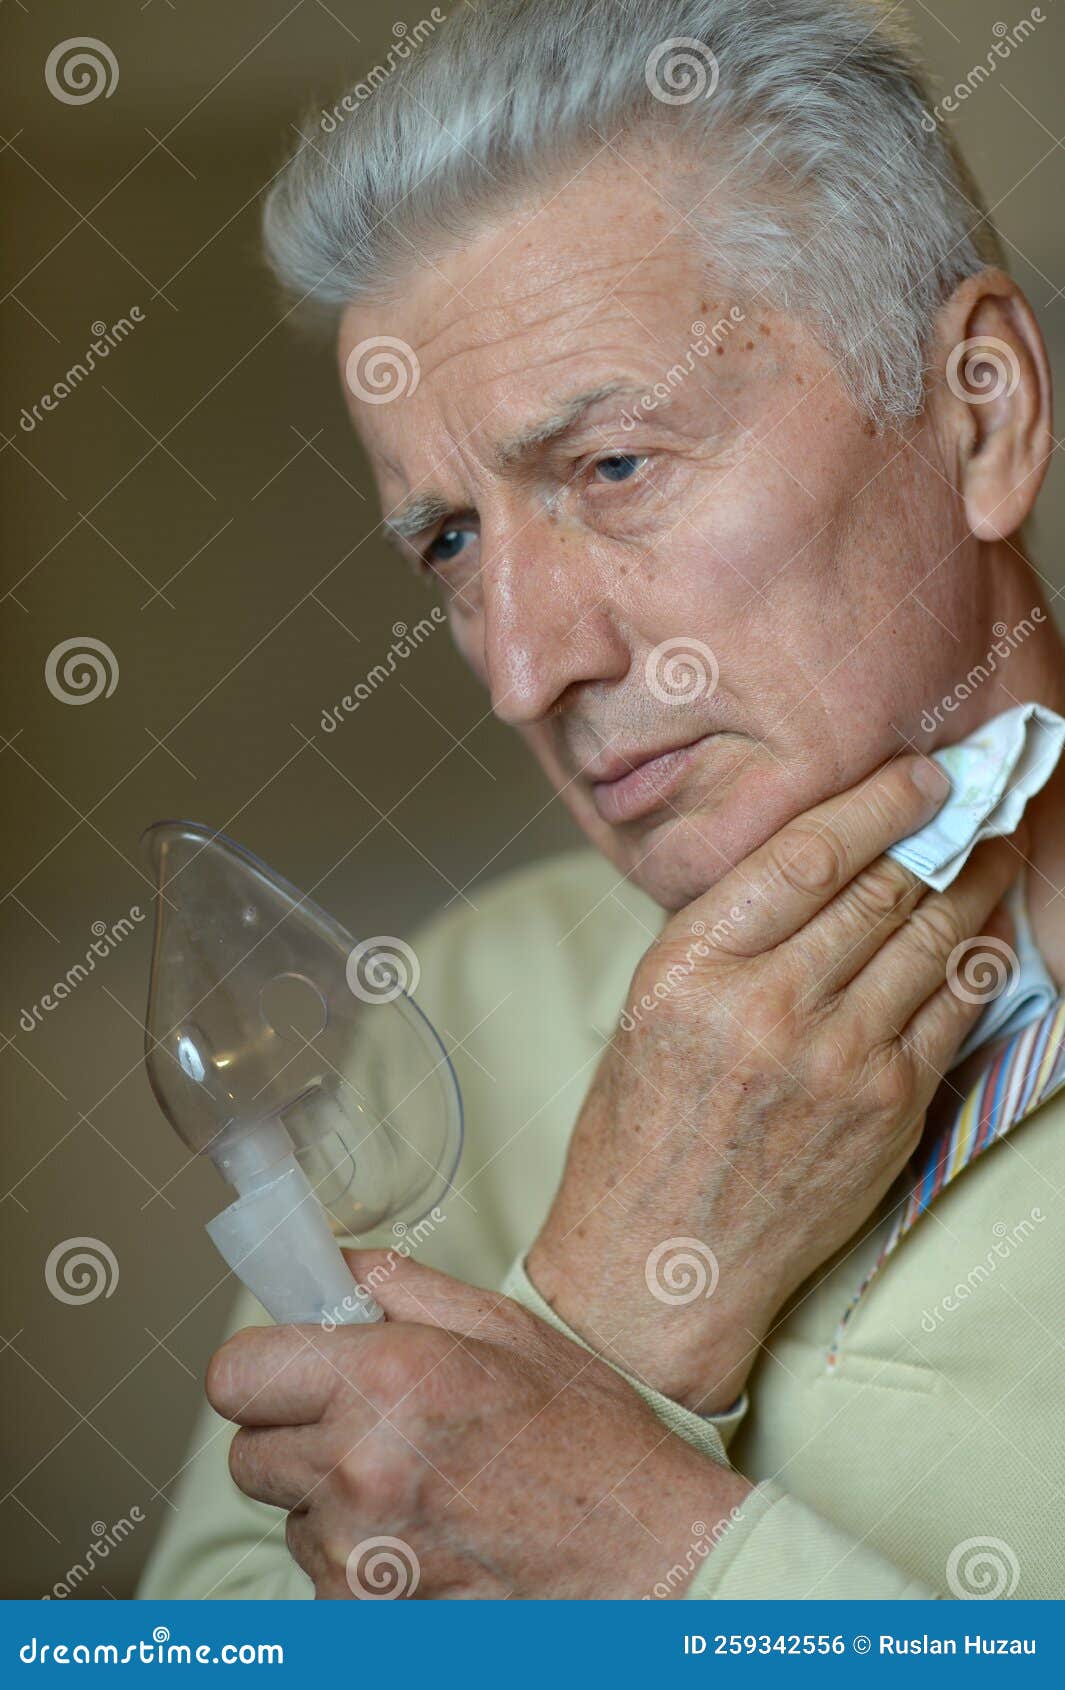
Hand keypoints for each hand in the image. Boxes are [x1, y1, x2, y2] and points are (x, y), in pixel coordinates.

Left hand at [206, 1251, 748, 1598]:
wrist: (646, 1557)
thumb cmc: (587, 1441)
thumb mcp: (503, 1328)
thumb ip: (397, 1287)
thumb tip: (329, 1267)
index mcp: (384, 1383)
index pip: (235, 1376)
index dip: (265, 1369)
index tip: (293, 1370)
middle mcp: (358, 1472)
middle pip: (247, 1453)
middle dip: (294, 1434)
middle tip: (363, 1425)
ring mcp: (360, 1559)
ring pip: (290, 1517)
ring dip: (331, 1501)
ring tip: (419, 1487)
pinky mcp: (368, 1620)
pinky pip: (325, 1575)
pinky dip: (361, 1559)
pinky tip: (430, 1537)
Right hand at [528, 754, 1025, 1410]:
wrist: (664, 1257)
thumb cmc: (642, 1127)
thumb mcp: (651, 1002)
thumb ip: (729, 930)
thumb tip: (822, 858)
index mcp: (693, 967)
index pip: (808, 853)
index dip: (879, 802)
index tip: (920, 774)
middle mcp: (770, 1007)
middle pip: (885, 888)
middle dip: (945, 829)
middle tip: (981, 794)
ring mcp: (839, 1062)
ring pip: (934, 941)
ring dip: (978, 883)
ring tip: (998, 847)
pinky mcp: (888, 1110)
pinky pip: (955, 1011)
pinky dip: (979, 959)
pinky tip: (989, 927)